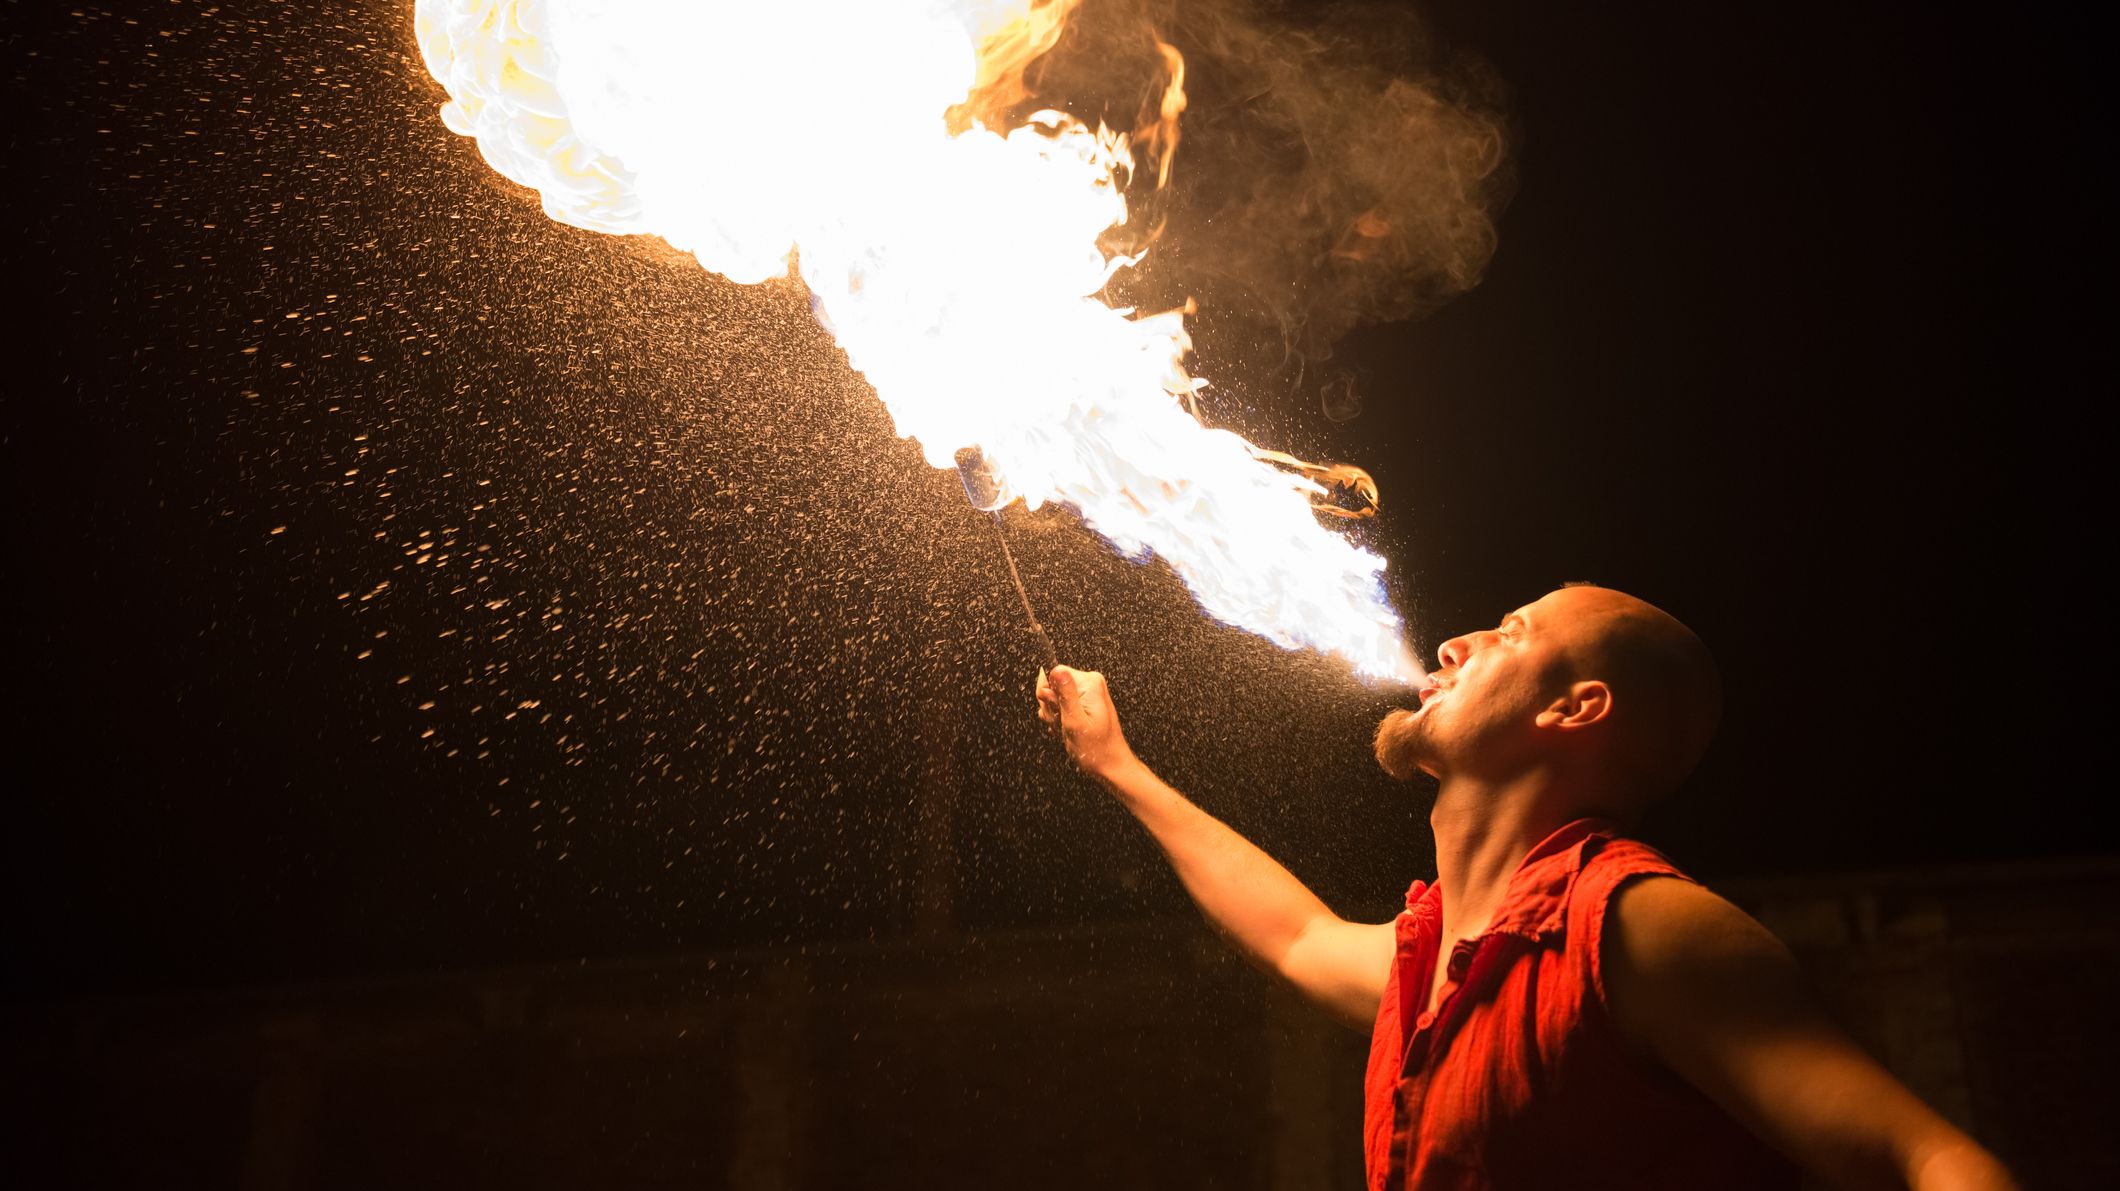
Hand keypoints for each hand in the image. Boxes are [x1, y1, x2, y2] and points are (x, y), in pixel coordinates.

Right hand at [1036, 665, 1136, 780]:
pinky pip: (1061, 705)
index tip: (1059, 712)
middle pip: (1052, 685)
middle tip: (1065, 724)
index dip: (1049, 695)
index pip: (1053, 673)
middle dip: (1052, 708)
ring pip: (1054, 697)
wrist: (1110, 764)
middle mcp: (1090, 683)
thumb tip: (1055, 670)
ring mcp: (1087, 692)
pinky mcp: (1084, 701)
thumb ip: (1064, 695)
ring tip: (1068, 729)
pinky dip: (1060, 720)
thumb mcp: (1075, 722)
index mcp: (1090, 683)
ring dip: (1055, 716)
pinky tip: (1069, 730)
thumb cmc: (1097, 749)